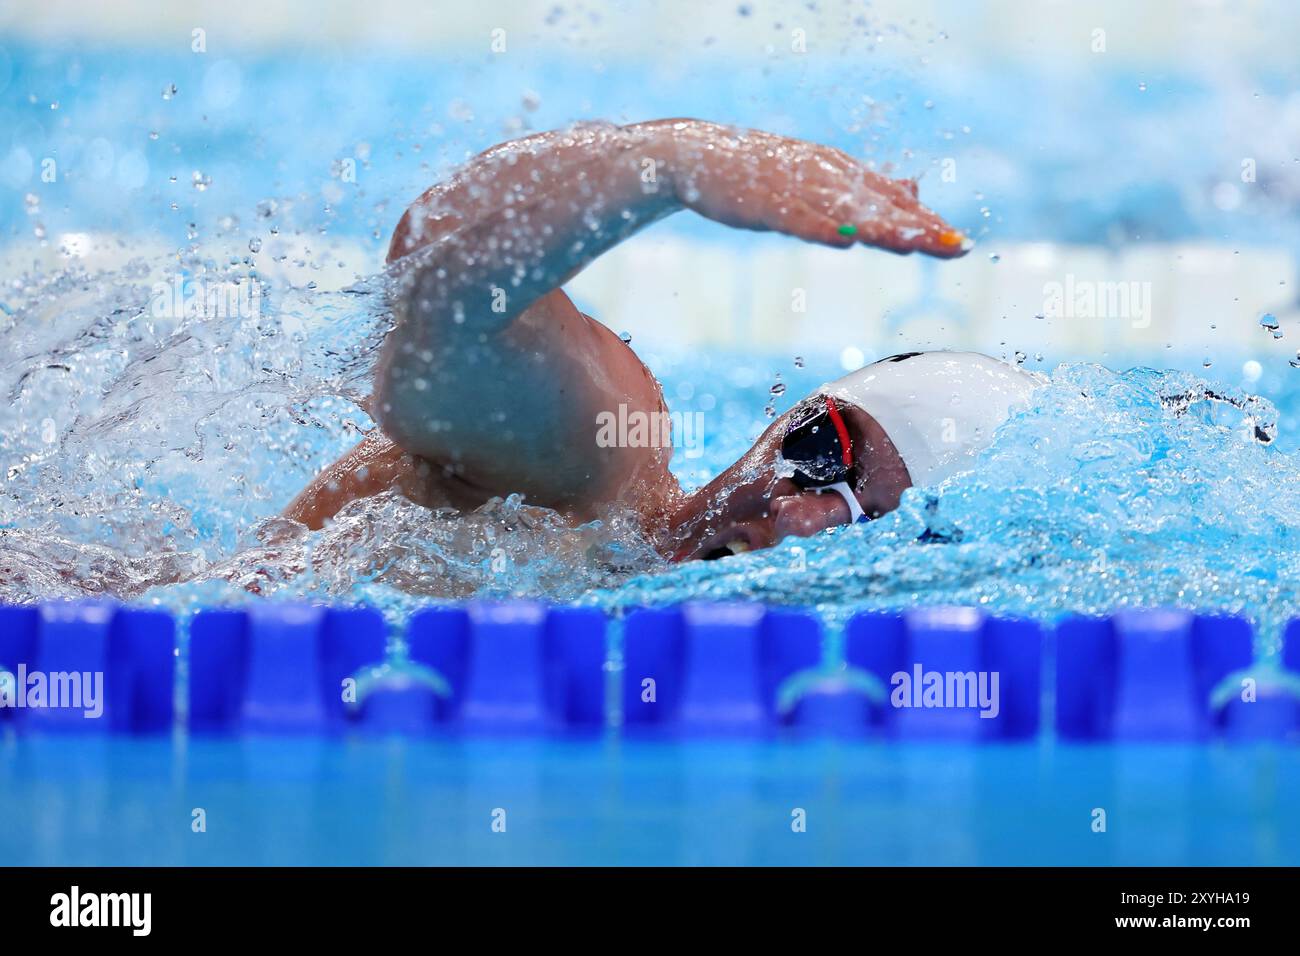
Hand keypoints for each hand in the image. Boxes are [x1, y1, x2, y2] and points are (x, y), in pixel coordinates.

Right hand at [656, 120, 968, 257]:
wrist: (701, 156)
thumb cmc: (761, 175)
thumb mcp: (822, 179)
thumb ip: (867, 191)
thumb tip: (916, 192)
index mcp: (841, 174)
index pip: (892, 202)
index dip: (924, 223)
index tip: (960, 245)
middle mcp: (826, 177)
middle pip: (878, 208)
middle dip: (917, 228)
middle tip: (955, 246)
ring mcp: (797, 189)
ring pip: (845, 213)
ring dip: (881, 229)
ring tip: (915, 245)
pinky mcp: (766, 203)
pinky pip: (798, 219)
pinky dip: (822, 229)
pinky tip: (845, 241)